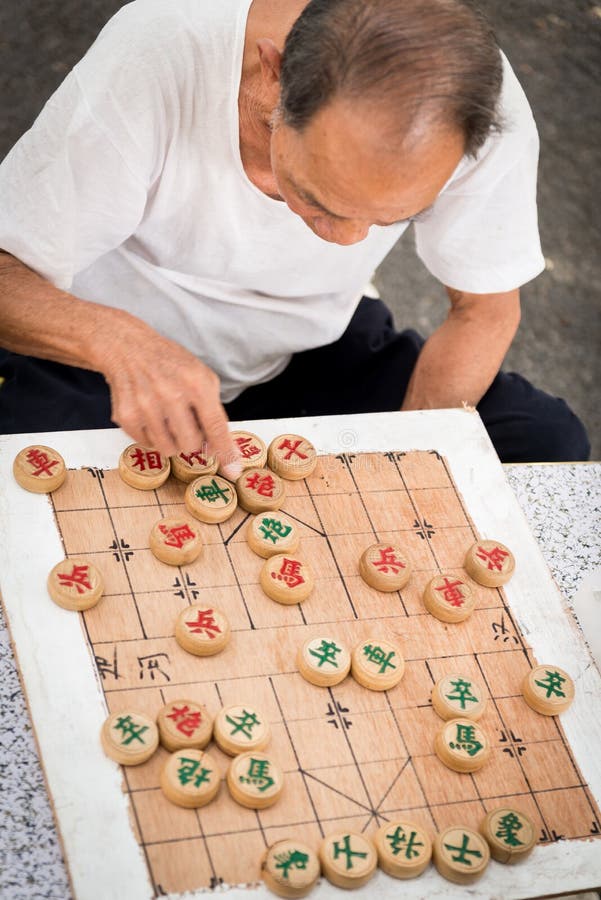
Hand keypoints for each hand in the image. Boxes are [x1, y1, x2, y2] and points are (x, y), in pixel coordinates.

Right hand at [100, 317, 241, 477]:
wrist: (129, 347)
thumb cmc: (170, 364)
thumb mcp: (201, 377)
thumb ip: (212, 411)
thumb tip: (216, 449)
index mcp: (197, 383)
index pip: (216, 427)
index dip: (226, 452)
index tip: (233, 472)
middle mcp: (172, 394)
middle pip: (190, 445)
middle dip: (191, 443)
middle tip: (185, 427)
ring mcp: (147, 405)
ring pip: (167, 449)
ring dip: (171, 441)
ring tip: (166, 419)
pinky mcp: (126, 414)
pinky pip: (145, 444)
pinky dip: (151, 436)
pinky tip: (149, 415)